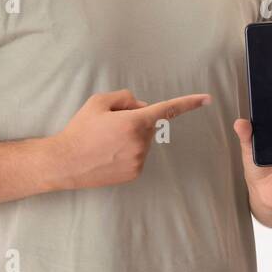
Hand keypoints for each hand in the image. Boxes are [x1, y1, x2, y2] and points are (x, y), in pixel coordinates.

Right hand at [50, 89, 210, 189]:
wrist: (65, 162)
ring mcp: (139, 160)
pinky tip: (109, 154)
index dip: (189, 103)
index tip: (206, 99)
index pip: (167, 109)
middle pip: (150, 124)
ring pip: (144, 140)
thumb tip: (144, 107)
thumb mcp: (99, 102)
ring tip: (106, 142)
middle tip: (110, 125)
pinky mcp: (135, 173)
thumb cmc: (80, 129)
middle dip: (137, 120)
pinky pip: (139, 155)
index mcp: (134, 122)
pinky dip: (128, 151)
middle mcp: (141, 142)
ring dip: (132, 137)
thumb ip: (126, 97)